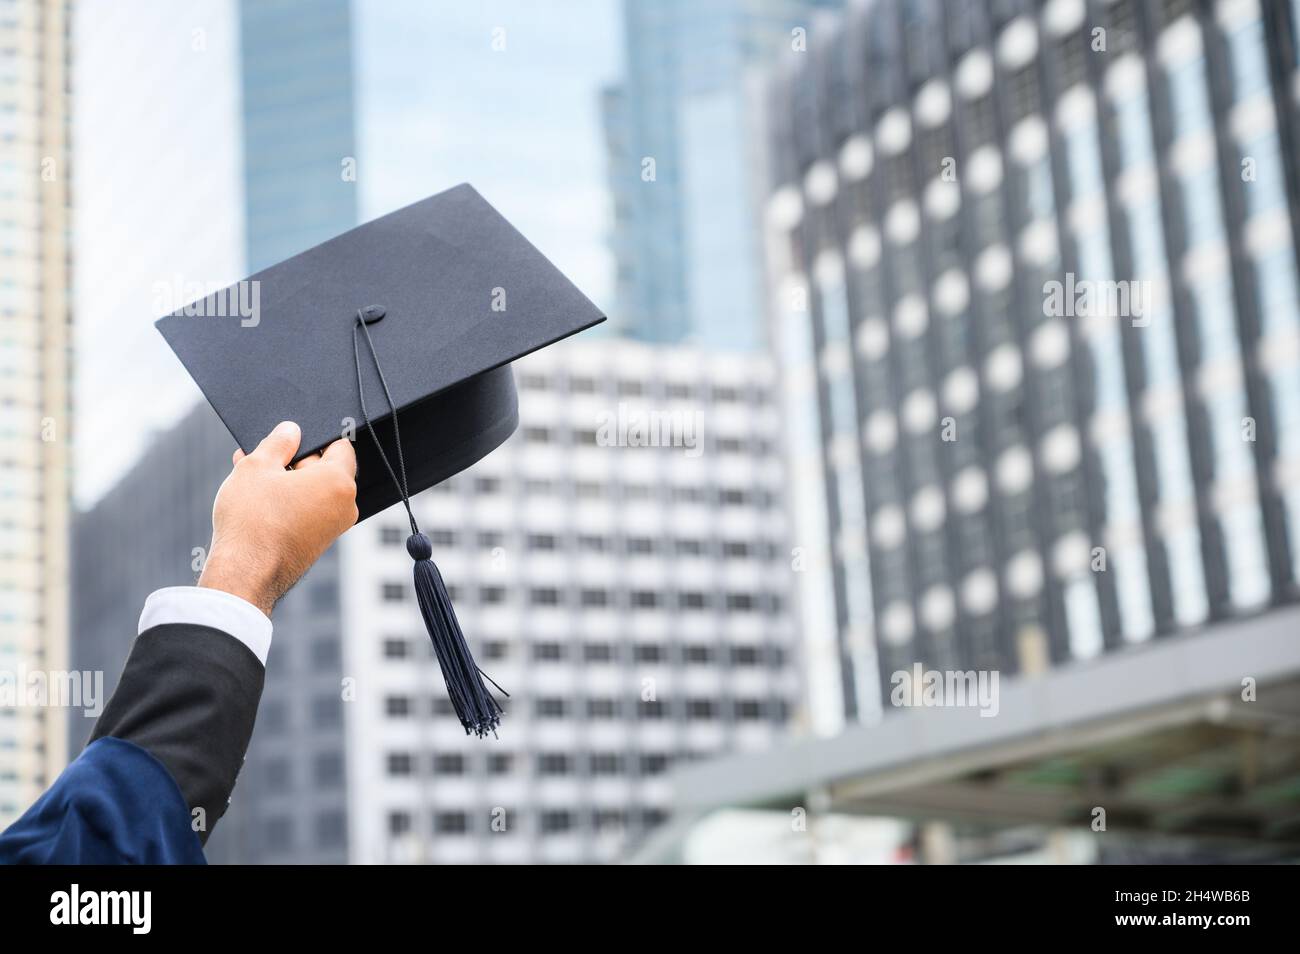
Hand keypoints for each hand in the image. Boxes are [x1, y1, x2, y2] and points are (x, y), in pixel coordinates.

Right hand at [198, 421, 357, 616]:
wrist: (244, 573)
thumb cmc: (253, 520)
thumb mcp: (258, 466)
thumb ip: (278, 442)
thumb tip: (291, 430)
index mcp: (339, 482)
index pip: (340, 446)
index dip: (314, 437)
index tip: (291, 438)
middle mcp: (345, 506)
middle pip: (324, 468)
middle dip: (292, 459)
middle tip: (261, 454)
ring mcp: (332, 527)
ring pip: (309, 491)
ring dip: (283, 479)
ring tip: (249, 470)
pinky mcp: (316, 542)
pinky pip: (305, 510)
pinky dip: (285, 500)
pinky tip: (254, 494)